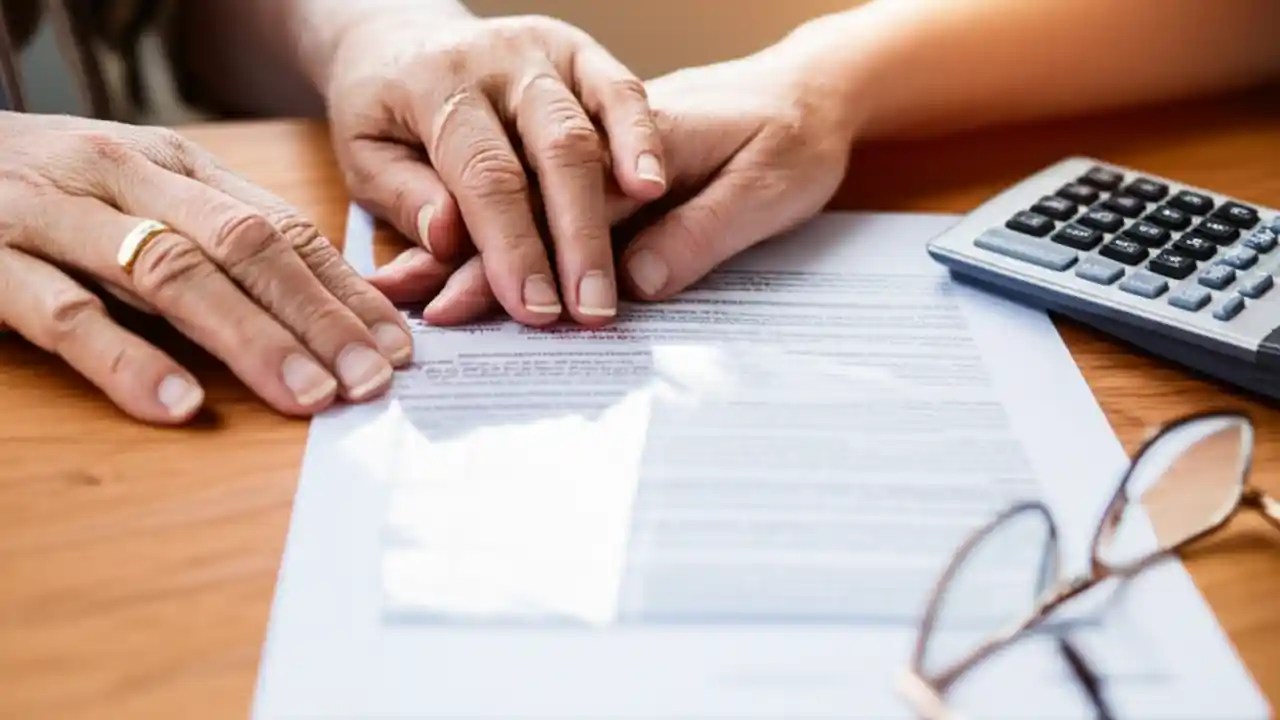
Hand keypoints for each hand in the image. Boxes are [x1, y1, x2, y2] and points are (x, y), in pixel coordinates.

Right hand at [0, 112, 411, 423]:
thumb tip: (326, 306)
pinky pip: (66, 314)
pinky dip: (126, 360)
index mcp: (172, 165)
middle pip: (243, 247)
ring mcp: (55, 215)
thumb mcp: (140, 196)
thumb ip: (216, 238)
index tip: (396, 349)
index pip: (281, 227)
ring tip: (306, 397)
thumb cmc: (50, 194)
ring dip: (249, 341)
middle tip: (369, 382)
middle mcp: (123, 178)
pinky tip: (177, 404)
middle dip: (318, 318)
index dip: (343, 291)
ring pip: (171, 274)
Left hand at [324, 10, 666, 325]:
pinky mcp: (582, 53)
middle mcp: (498, 62)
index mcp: (437, 87)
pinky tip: (653, 189)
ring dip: (615, 206)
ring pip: (593, 125)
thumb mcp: (366, 154)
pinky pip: (622, 90)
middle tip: (589, 309)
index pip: (484, 173)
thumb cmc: (382, 111)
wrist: (401, 36)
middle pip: (555, 150)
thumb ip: (405, 196)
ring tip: (628, 274)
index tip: (532, 306)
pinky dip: (641, 138)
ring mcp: (546, 53)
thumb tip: (448, 239)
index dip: (511, 245)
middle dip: (576, 238)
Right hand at [401, 38, 861, 321]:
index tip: (515, 310)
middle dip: (486, 253)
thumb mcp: (772, 186)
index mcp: (650, 127)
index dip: (538, 249)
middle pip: (526, 183)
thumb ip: (703, 231)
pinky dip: (478, 222)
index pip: (574, 190)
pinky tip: (450, 254)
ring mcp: (585, 128)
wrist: (804, 86)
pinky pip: (519, 182)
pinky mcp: (583, 149)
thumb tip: (637, 280)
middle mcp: (602, 119)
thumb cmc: (795, 137)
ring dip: (464, 237)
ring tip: (424, 289)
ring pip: (507, 180)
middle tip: (449, 314)